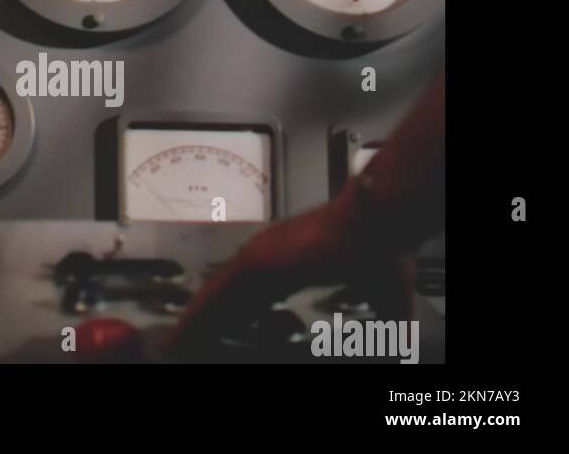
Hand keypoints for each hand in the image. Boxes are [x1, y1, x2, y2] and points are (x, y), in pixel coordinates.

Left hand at [167, 180, 415, 359]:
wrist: (378, 223)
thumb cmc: (380, 251)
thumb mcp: (379, 296)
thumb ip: (375, 316)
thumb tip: (389, 337)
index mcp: (290, 266)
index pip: (253, 300)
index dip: (236, 320)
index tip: (226, 336)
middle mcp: (268, 260)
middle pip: (228, 300)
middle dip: (210, 324)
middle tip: (191, 345)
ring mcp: (258, 258)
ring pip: (216, 297)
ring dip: (197, 322)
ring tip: (179, 345)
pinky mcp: (255, 262)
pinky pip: (216, 295)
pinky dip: (198, 316)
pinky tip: (184, 334)